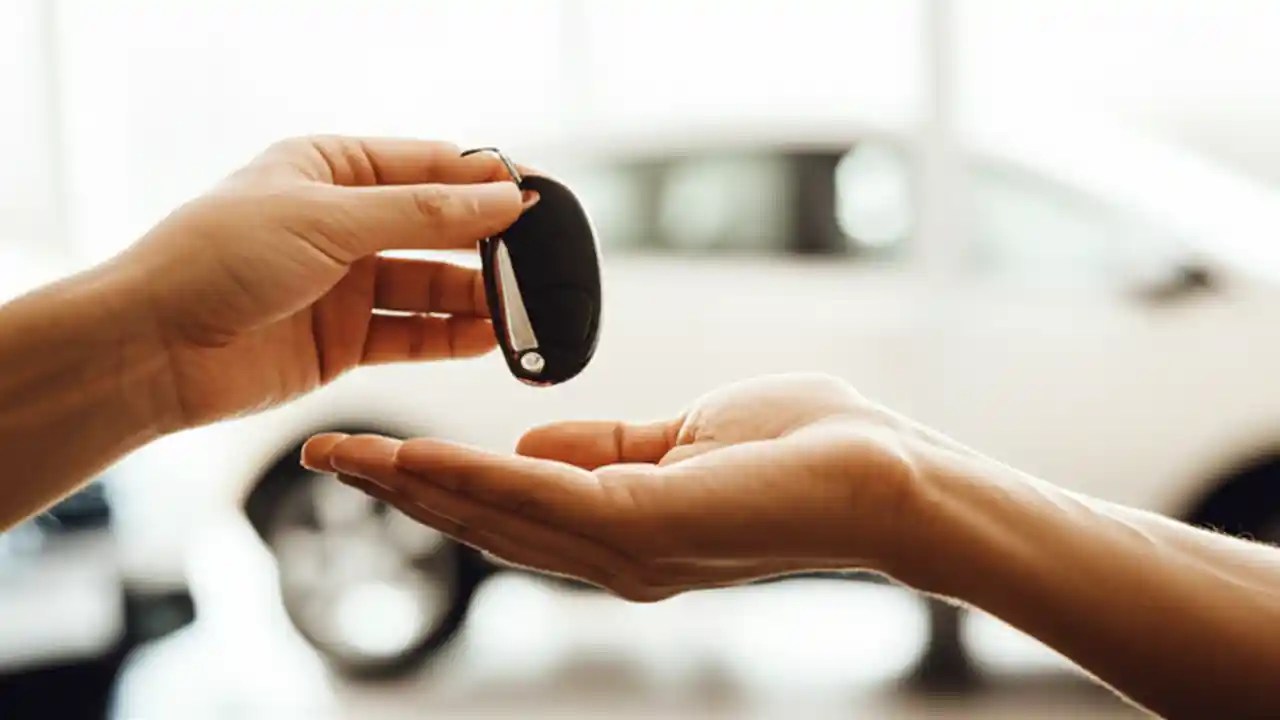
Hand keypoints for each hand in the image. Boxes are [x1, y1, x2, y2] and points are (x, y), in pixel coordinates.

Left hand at [107, 136, 532, 429]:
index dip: (487, 181)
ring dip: (478, 297)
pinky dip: (452, 336)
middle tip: (542, 262)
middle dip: (489, 244)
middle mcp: (342, 222)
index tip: (541, 199)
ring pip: (432, 284)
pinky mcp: (344, 341)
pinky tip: (490, 338)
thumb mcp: (328, 220)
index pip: (430, 164)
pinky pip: (413, 332)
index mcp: (331, 168)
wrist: (152, 350)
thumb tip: (507, 198)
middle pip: (438, 228)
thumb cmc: (217, 260)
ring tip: (524, 310)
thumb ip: (424, 213)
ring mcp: (345, 283)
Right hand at [302, 374, 930, 600]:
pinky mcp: (649, 527)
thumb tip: (530, 437)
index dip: (437, 484)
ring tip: (350, 457)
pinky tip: (423, 459)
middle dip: (402, 491)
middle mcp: (612, 555)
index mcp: (619, 528)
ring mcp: (628, 549)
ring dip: (418, 487)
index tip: (374, 453)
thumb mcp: (679, 436)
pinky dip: (478, 477)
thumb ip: (602, 445)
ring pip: (499, 515)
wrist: (884, 475)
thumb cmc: (803, 450)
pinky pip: (544, 498)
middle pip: (485, 521)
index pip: (508, 508)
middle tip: (327, 457)